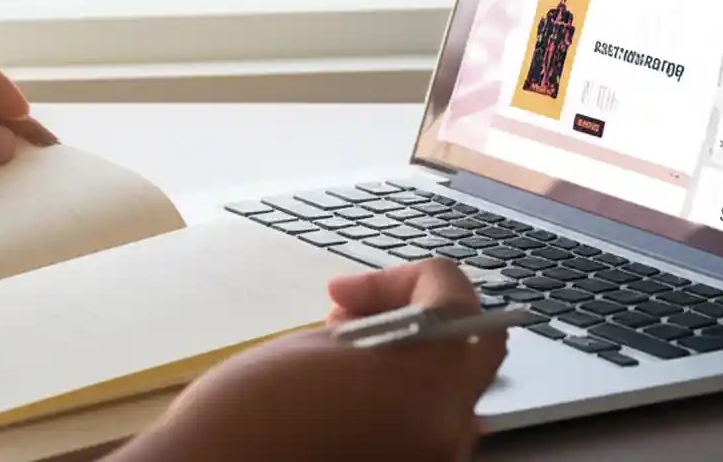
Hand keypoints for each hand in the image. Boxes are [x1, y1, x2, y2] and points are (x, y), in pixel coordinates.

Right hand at [113, 259, 506, 461]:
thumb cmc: (252, 405)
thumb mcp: (317, 345)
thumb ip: (374, 330)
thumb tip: (392, 329)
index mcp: (430, 382)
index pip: (454, 299)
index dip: (400, 279)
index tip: (344, 293)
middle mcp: (448, 429)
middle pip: (470, 349)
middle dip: (418, 317)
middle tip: (357, 314)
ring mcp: (431, 461)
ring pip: (447, 392)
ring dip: (408, 361)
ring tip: (342, 356)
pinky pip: (423, 430)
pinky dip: (399, 402)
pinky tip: (346, 397)